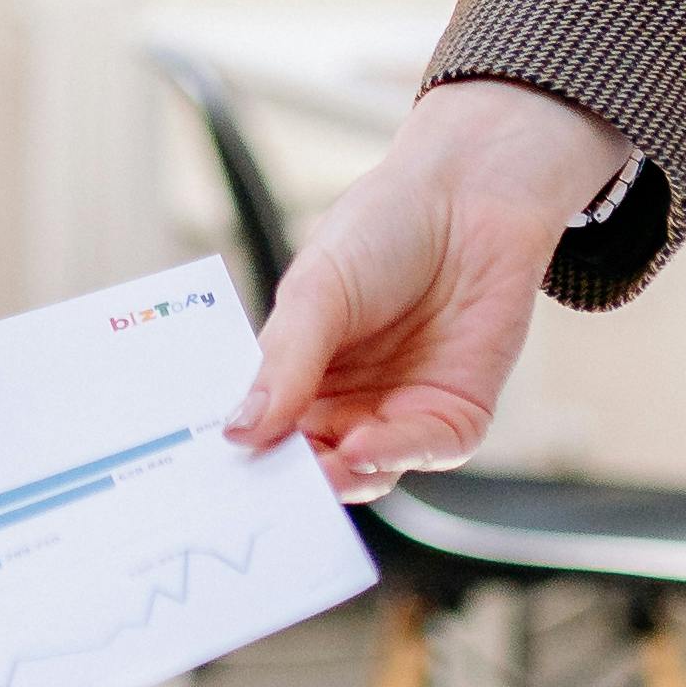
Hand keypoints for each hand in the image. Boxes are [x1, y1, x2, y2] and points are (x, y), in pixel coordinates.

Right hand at [220, 77, 628, 502]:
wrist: (470, 195)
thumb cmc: (383, 230)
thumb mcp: (315, 290)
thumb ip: (284, 362)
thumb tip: (238, 431)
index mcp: (299, 376)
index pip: (263, 434)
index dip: (243, 457)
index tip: (214, 475)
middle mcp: (347, 403)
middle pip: (309, 466)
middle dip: (288, 482)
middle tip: (262, 490)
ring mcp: (400, 415)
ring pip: (363, 474)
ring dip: (336, 479)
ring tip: (312, 469)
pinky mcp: (454, 417)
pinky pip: (421, 454)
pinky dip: (389, 457)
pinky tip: (361, 447)